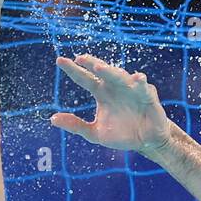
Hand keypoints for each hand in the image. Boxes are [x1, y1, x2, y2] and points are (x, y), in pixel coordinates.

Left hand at [51, 54, 174, 155]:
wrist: (147, 142)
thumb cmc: (122, 134)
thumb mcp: (95, 133)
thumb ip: (76, 125)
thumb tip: (52, 119)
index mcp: (102, 93)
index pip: (85, 78)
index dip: (73, 70)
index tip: (60, 60)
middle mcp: (115, 87)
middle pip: (101, 71)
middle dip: (91, 63)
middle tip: (80, 58)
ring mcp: (132, 89)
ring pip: (120, 76)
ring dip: (110, 71)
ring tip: (98, 67)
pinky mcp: (148, 96)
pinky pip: (144, 88)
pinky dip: (140, 82)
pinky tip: (136, 78)